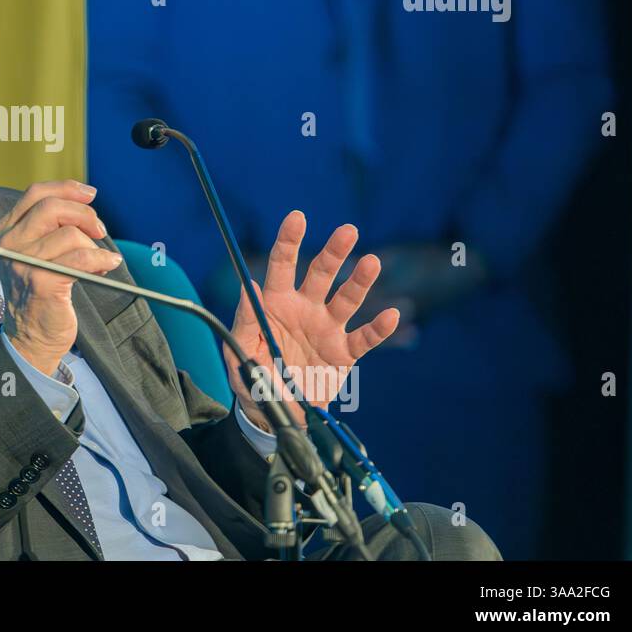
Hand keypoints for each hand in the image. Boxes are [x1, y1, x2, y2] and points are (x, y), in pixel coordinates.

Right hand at [0, 180, 122, 375]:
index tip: (90, 194)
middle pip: (53, 207)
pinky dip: (101, 259)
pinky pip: (81, 258)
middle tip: (100, 231)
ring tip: (100, 262)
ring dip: (94, 246)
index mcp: (7, 231)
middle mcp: (10, 243)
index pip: (35, 194)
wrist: (30, 338)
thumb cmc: (40, 294)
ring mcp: (24, 262)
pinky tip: (108, 265)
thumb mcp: (38, 254)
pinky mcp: (41, 281)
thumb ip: (52, 228)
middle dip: (85, 214)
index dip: (67, 189)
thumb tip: (86, 201)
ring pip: (70, 234)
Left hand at [226, 211, 399, 433]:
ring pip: (347, 299)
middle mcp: (304, 309)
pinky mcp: (344, 353)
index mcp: (275, 304)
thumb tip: (249, 285)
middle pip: (322, 274)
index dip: (289, 240)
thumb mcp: (239, 349)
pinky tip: (392, 315)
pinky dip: (378, 328)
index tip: (297, 217)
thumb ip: (245, 319)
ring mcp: (327, 329)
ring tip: (371, 263)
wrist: (272, 414)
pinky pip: (364, 338)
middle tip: (347, 230)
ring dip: (360, 282)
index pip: (282, 265)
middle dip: (334, 251)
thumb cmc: (250, 377)